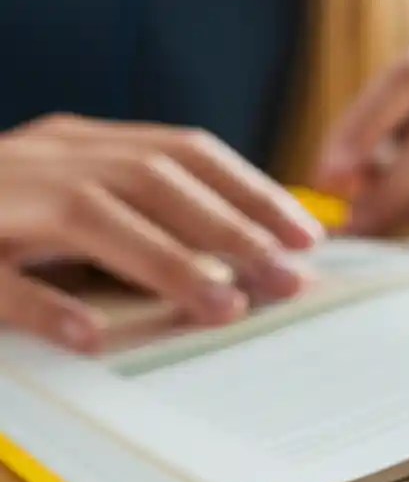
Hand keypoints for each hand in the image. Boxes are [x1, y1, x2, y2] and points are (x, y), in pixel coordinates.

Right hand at [0, 114, 324, 351]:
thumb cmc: (1, 218)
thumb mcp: (75, 199)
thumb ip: (145, 214)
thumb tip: (248, 258)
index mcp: (79, 142)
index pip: (182, 151)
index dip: (249, 189)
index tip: (306, 234)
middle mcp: (42, 158)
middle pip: (151, 180)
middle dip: (229, 229)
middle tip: (288, 279)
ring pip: (86, 218)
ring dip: (164, 261)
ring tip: (222, 306)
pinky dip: (45, 305)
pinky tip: (91, 338)